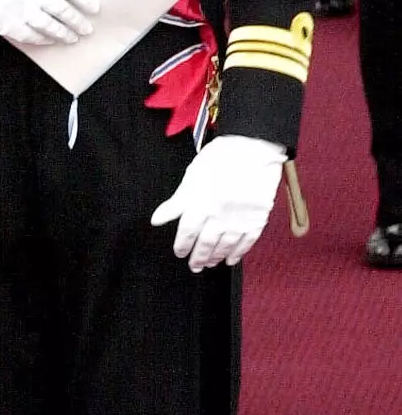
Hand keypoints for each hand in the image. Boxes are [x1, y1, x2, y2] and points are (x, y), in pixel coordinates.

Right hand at [0, 0, 98, 45]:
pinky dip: (40, 40)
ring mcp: (20, 10)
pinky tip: (47, 41)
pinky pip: (28, 35)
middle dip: (77, 22)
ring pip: (48, 27)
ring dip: (62, 34)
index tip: (94, 9)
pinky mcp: (5, 23)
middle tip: (86, 30)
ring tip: (71, 39)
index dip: (84, 1)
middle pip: (62, 12)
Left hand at [151, 134, 284, 270]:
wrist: (253, 148)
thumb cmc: (220, 158)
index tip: (180, 253)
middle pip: (205, 243)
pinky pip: (246, 242)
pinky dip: (238, 252)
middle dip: (198, 257)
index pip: (187, 232)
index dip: (182, 245)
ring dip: (216, 257)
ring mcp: (239, 219)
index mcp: (200, 204)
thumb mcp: (191, 176)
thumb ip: (176, 202)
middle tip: (194, 266)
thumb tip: (157, 220)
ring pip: (225, 245)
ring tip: (209, 263)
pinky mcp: (257, 218)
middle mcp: (218, 216)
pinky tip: (232, 259)